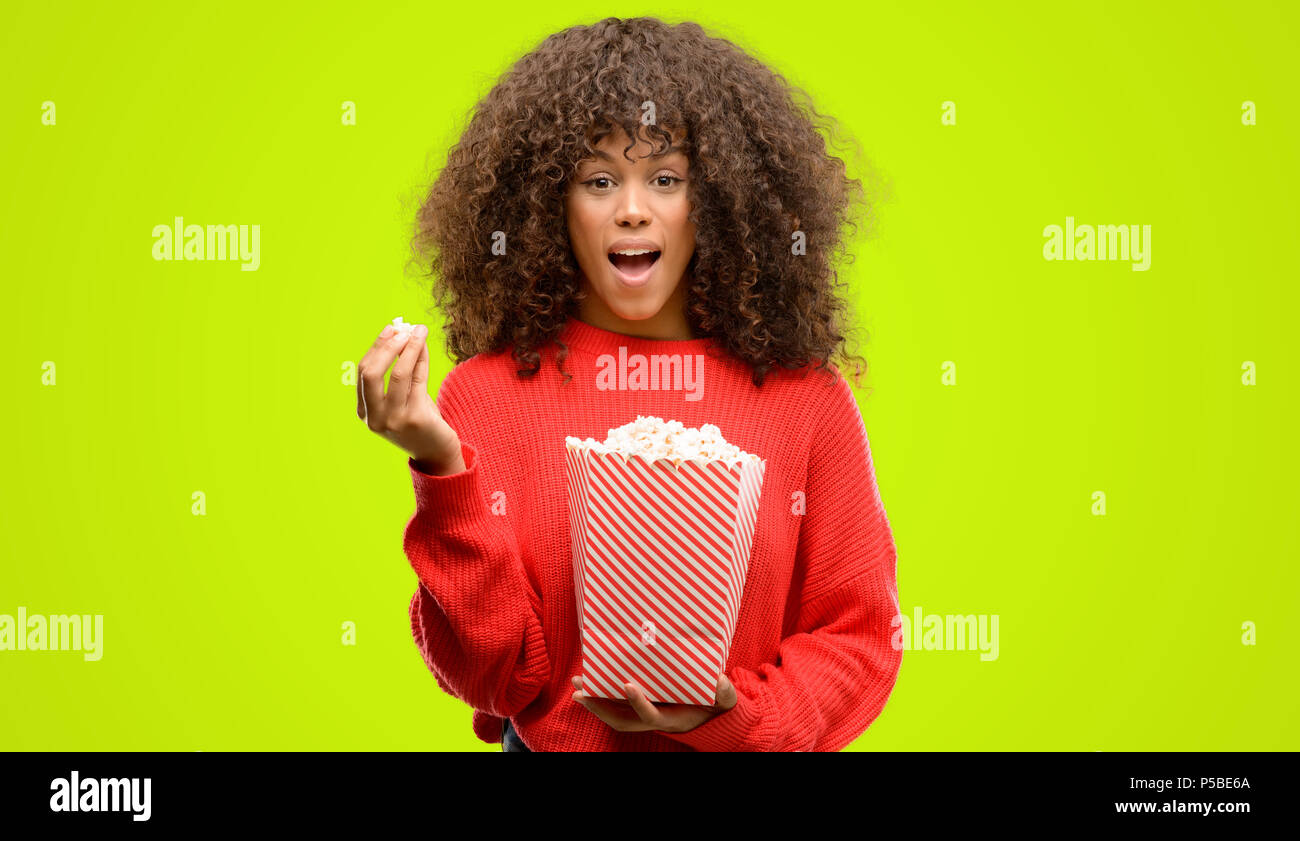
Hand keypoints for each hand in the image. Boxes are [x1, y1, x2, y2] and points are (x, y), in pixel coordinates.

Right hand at [357, 322, 460, 471]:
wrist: (437, 453)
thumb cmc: (420, 420)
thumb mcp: (406, 395)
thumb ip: (404, 368)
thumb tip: (407, 332)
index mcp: (364, 412)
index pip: (364, 372)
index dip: (377, 347)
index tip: (391, 328)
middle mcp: (375, 418)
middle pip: (371, 373)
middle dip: (387, 347)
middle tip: (404, 329)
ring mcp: (394, 420)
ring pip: (398, 374)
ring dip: (409, 348)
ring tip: (419, 331)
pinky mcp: (416, 419)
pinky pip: (418, 380)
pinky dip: (421, 359)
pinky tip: (425, 347)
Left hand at [571, 674, 737, 733]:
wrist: (713, 718)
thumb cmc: (718, 705)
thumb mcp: (725, 700)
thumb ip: (724, 692)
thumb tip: (719, 680)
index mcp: (673, 719)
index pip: (651, 715)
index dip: (638, 703)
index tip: (627, 684)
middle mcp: (655, 721)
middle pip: (621, 720)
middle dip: (600, 707)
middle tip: (580, 689)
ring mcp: (645, 717)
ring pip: (614, 715)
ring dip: (594, 703)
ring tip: (577, 686)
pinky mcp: (642, 710)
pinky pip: (617, 708)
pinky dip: (602, 699)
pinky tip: (589, 686)